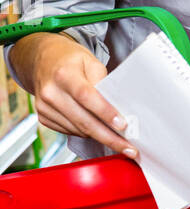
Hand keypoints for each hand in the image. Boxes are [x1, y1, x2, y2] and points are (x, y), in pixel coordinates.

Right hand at [31, 36, 139, 157]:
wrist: (44, 61)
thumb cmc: (70, 61)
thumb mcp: (90, 62)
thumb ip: (103, 83)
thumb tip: (117, 108)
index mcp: (64, 74)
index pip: (86, 96)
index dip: (105, 112)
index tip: (122, 125)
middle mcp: (51, 92)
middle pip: (83, 121)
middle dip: (109, 137)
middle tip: (128, 147)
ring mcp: (44, 107)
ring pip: (78, 130)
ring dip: (100, 137)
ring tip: (118, 141)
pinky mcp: (43, 117)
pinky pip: (69, 131)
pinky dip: (85, 133)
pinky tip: (96, 130)